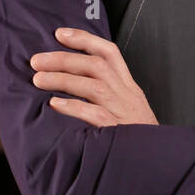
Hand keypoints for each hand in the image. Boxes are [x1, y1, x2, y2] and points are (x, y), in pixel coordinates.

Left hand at [31, 27, 158, 126]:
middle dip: (64, 59)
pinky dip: (74, 108)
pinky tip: (55, 104)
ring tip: (38, 79)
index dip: (85, 40)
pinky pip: (96, 115)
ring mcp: (124, 113)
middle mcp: (127, 95)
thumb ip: (108, 94)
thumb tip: (72, 80)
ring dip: (63, 79)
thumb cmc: (137, 137)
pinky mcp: (118, 132)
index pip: (110, 53)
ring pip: (94, 86)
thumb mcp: (129, 108)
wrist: (158, 160)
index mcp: (128, 87)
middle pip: (97, 66)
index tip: (60, 34)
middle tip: (37, 61)